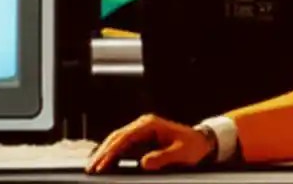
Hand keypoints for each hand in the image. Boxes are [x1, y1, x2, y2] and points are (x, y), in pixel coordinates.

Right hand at [85, 114, 214, 173]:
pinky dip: (112, 153)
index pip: (124, 137)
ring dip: (104, 152)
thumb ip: (163, 158)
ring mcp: (141, 130)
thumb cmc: (193, 145)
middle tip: (91, 168)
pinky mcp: (141, 138)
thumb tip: (144, 163)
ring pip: (117, 140)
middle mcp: (143, 125)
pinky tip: (104, 162)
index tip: (102, 163)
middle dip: (102, 152)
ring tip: (93, 167)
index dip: (111, 151)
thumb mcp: (181, 153)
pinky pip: (122, 145)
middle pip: (116, 137)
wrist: (201, 141)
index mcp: (150, 124)